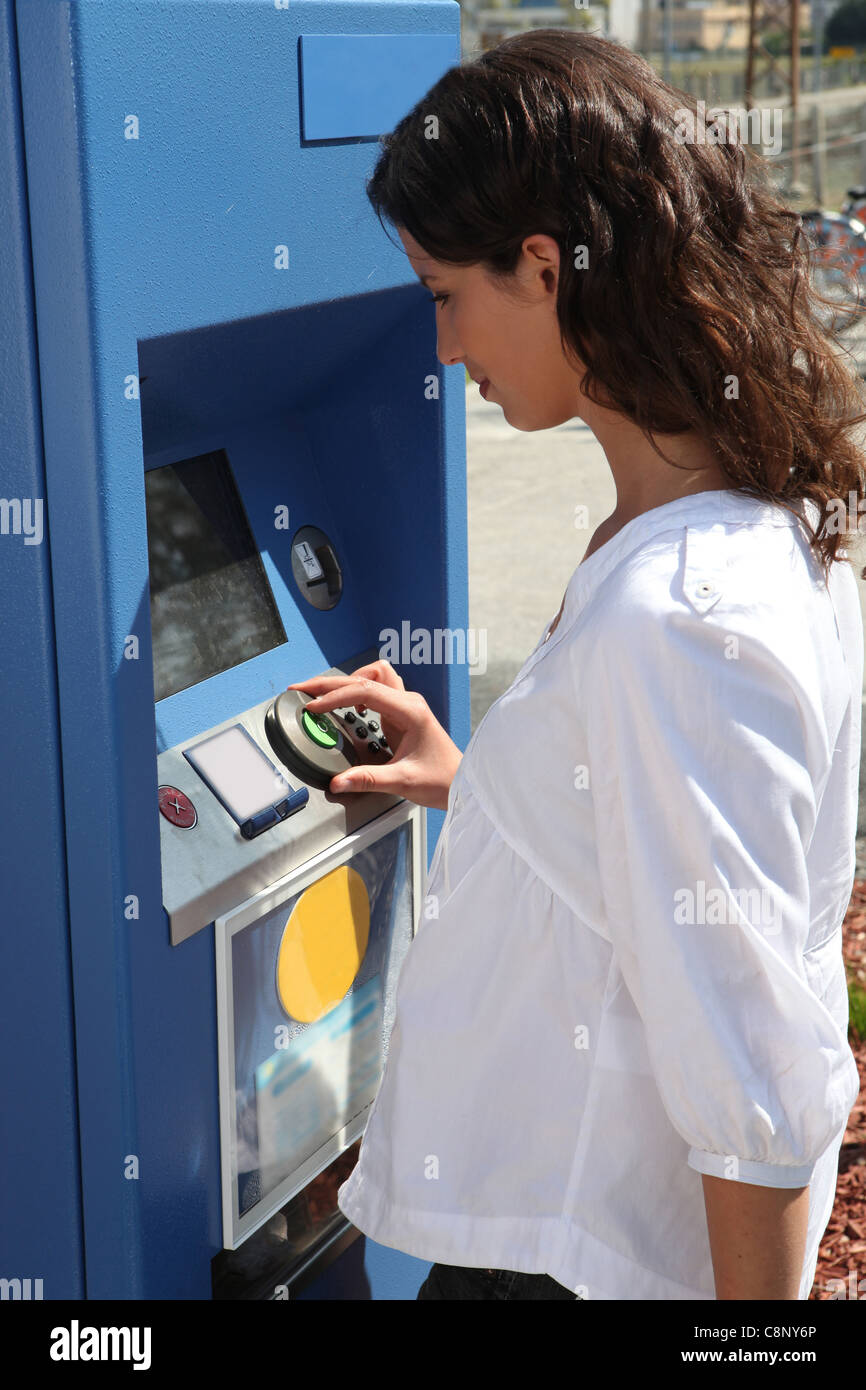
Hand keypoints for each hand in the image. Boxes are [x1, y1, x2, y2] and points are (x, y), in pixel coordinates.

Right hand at [286, 660, 462, 809]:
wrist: (461, 782)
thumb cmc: (441, 779)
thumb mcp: (403, 781)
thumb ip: (368, 780)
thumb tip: (338, 782)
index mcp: (410, 711)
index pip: (365, 691)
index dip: (335, 697)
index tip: (313, 706)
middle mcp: (408, 702)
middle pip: (364, 678)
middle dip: (331, 683)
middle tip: (303, 689)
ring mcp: (405, 705)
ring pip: (371, 677)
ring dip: (345, 683)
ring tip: (321, 695)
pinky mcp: (401, 713)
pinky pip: (374, 690)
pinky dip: (356, 692)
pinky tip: (347, 708)